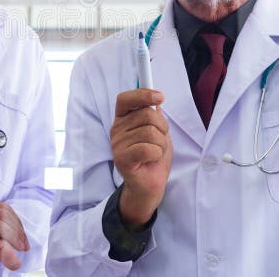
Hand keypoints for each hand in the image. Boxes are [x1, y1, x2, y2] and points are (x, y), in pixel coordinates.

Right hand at [109, 88, 171, 225]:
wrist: (150, 184)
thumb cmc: (153, 156)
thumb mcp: (158, 131)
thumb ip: (153, 115)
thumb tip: (155, 99)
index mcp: (123, 119)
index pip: (126, 99)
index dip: (143, 94)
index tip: (161, 97)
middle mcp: (116, 129)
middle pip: (147, 115)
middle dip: (162, 127)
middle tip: (159, 140)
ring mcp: (117, 144)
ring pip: (151, 133)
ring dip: (161, 144)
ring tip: (155, 153)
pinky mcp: (121, 159)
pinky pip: (148, 148)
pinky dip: (157, 154)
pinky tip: (151, 160)